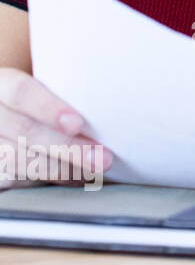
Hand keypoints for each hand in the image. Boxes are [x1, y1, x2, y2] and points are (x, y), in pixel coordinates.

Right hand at [0, 68, 111, 188]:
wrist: (12, 113)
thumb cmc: (41, 97)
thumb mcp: (46, 83)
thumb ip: (67, 88)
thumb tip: (114, 94)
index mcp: (2, 83)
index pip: (21, 92)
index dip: (48, 108)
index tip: (77, 123)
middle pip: (24, 131)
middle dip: (67, 148)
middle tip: (102, 159)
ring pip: (18, 161)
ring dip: (63, 169)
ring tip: (96, 171)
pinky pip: (14, 180)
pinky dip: (49, 181)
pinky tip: (76, 179)